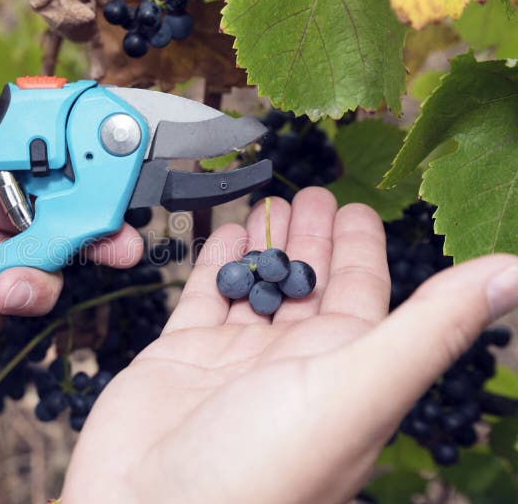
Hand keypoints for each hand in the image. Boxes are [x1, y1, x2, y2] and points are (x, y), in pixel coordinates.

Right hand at [61, 188, 517, 503]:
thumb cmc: (257, 473)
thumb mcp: (358, 391)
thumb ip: (430, 329)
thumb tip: (513, 274)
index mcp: (341, 372)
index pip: (362, 296)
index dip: (363, 251)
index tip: (358, 210)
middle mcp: (290, 366)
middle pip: (308, 286)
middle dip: (312, 237)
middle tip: (311, 192)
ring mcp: (233, 362)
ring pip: (258, 287)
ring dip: (266, 245)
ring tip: (270, 202)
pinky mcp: (180, 358)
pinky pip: (204, 298)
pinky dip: (216, 264)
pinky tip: (225, 235)